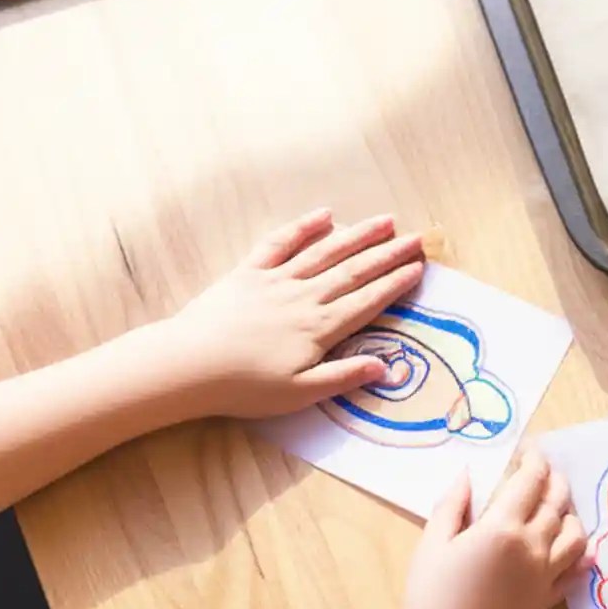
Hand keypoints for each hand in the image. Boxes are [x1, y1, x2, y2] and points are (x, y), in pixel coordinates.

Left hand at [159, 208, 423, 417]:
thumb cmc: (244, 387)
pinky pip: (280, 243)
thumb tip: (385, 367)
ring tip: (384, 220)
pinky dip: (303, 227)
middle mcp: (304, 297)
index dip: (394, 284)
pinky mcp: (248, 273)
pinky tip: (324, 215)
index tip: (418, 268)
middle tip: (416, 238)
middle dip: (387, 254)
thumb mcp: (299, 394)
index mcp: (319, 327)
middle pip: (354, 270)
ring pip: (325, 251)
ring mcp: (276, 280)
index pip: (366, 301)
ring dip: (357, 234)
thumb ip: (342, 377)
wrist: (189, 364)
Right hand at [384, 451, 589, 608]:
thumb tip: (467, 474)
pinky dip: (582, 555)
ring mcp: (544, 576)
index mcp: (502, 528)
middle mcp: (532, 548)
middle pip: (557, 502)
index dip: (534, 459)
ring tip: (559, 505)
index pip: (530, 481)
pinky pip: (576, 572)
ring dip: (571, 513)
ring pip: (576, 535)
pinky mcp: (546, 601)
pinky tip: (578, 547)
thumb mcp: (431, 545)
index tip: (529, 449)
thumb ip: (452, 506)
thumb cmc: (430, 600)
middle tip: (545, 469)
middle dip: (554, 479)